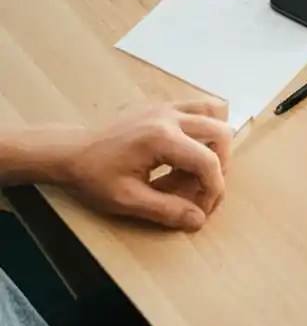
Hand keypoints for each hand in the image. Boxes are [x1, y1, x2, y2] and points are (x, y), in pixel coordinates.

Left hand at [59, 100, 232, 230]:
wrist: (66, 151)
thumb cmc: (92, 176)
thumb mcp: (127, 200)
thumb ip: (166, 210)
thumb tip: (199, 219)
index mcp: (162, 138)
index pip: (208, 163)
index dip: (213, 190)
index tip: (201, 209)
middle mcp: (169, 116)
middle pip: (220, 134)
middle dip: (220, 165)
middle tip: (201, 186)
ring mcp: (165, 107)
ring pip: (214, 114)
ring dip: (216, 142)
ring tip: (199, 164)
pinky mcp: (160, 106)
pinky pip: (198, 108)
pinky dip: (204, 127)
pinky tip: (188, 148)